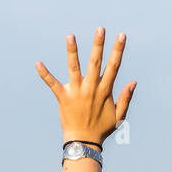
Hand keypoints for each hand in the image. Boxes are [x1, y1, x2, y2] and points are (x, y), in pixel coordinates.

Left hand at [36, 27, 135, 145]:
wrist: (83, 142)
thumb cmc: (101, 129)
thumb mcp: (119, 116)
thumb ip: (125, 98)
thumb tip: (133, 82)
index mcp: (105, 91)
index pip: (113, 66)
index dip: (118, 50)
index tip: (121, 36)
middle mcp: (91, 88)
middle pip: (96, 63)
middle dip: (98, 45)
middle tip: (100, 29)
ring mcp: (76, 92)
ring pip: (74, 68)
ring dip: (73, 51)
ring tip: (70, 36)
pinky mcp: (63, 97)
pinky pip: (52, 84)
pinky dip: (45, 74)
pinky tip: (38, 63)